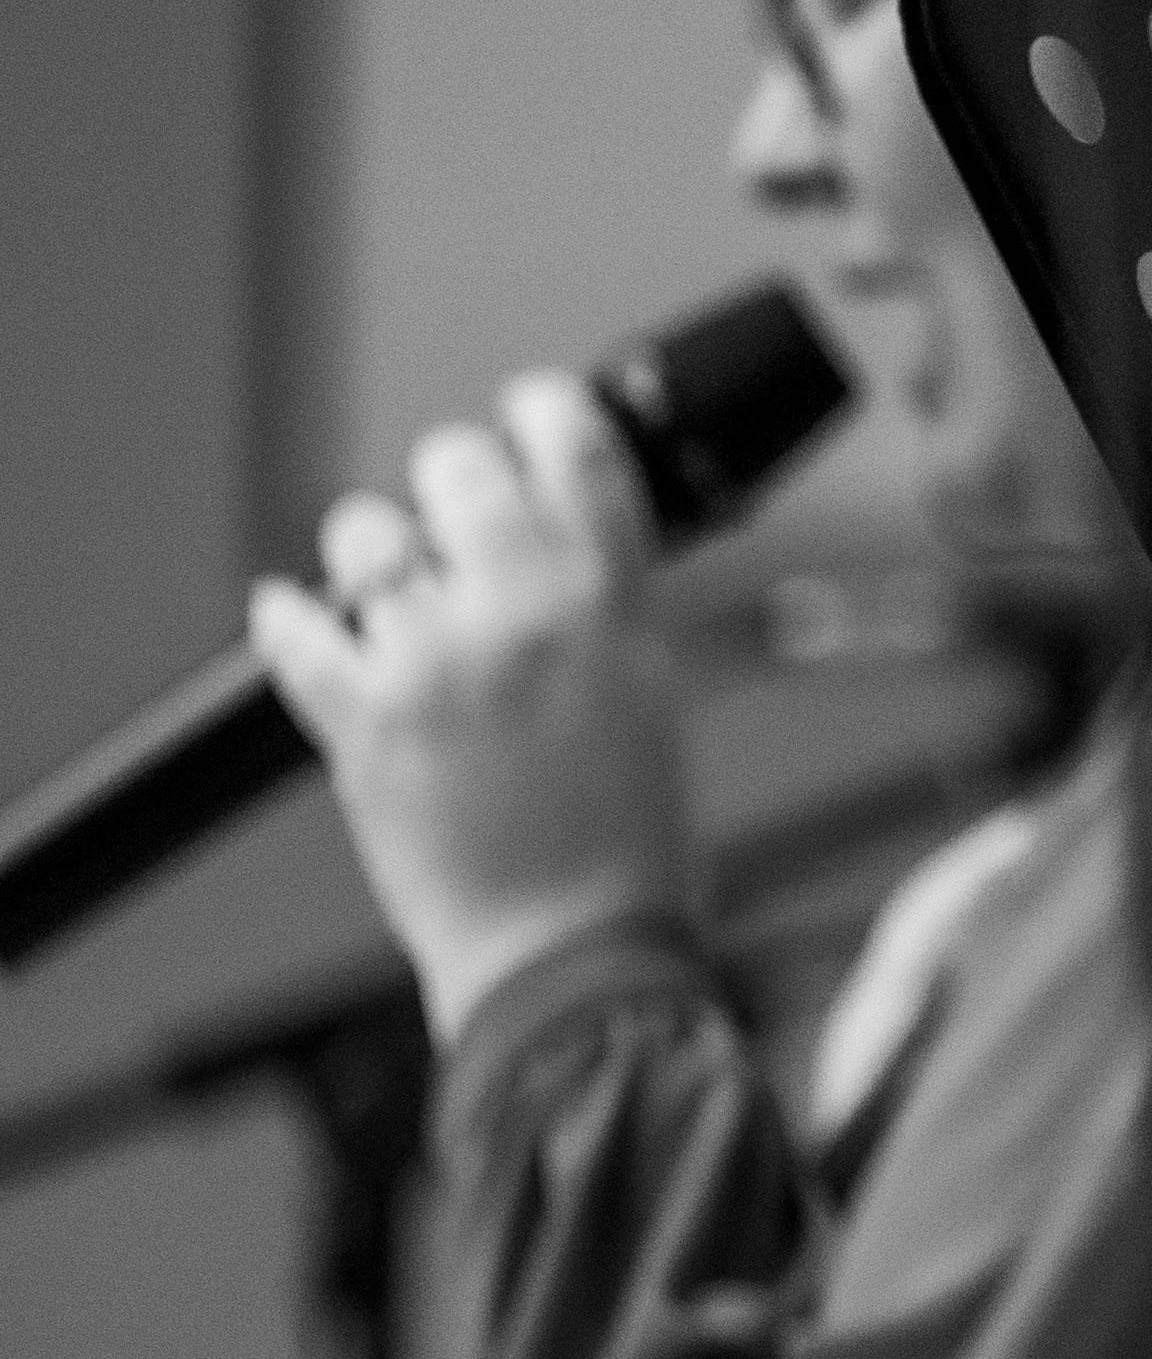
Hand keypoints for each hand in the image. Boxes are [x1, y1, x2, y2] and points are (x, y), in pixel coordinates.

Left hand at [245, 373, 691, 1035]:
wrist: (569, 948)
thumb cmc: (629, 842)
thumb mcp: (654, 693)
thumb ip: (604, 602)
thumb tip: (552, 534)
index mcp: (611, 604)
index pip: (575, 448)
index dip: (547, 410)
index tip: (533, 411)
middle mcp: (519, 615)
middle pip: (457, 466)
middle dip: (454, 479)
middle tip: (458, 515)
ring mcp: (431, 663)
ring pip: (367, 538)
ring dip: (380, 555)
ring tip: (399, 595)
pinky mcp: (359, 720)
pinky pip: (294, 631)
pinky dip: (290, 618)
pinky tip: (296, 616)